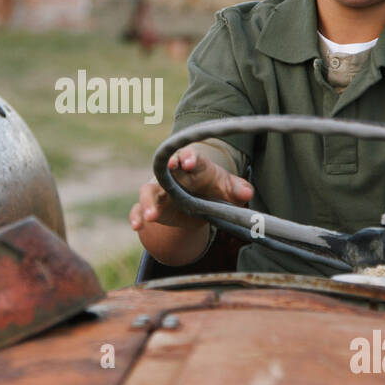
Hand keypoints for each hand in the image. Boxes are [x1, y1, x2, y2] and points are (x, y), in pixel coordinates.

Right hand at [129, 146, 254, 231]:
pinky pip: (138, 210)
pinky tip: (137, 226)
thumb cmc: (214, 187)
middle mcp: (172, 175)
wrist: (199, 198)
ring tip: (151, 216)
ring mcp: (159, 191)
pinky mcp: (152, 206)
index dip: (188, 158)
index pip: (189, 157)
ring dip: (148, 202)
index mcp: (192, 165)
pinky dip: (137, 216)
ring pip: (148, 192)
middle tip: (168, 171)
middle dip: (164, 171)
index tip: (188, 162)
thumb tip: (247, 193)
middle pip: (164, 171)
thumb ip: (238, 189)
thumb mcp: (228, 188)